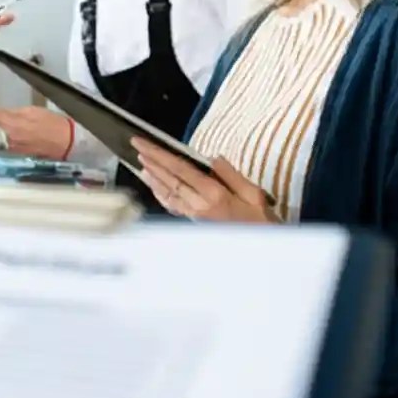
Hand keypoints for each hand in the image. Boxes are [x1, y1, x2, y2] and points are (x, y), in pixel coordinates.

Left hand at [0, 104, 72, 158]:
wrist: (67, 143)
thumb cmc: (53, 124)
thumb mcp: (34, 111)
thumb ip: (17, 112)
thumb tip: (6, 114)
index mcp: (13, 125)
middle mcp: (10, 139)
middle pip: (1, 126)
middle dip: (6, 120)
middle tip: (21, 116)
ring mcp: (15, 148)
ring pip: (8, 134)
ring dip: (14, 129)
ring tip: (32, 126)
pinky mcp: (21, 153)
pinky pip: (15, 141)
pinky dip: (19, 136)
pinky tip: (32, 134)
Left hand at [131, 138, 279, 222]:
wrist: (259, 253)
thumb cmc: (261, 222)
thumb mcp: (254, 195)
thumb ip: (232, 175)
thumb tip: (213, 158)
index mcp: (213, 194)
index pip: (179, 169)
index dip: (158, 154)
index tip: (143, 143)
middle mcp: (198, 204)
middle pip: (168, 179)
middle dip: (150, 161)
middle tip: (136, 147)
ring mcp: (193, 215)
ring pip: (167, 192)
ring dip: (153, 177)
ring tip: (141, 163)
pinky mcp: (194, 223)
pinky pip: (172, 206)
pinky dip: (161, 194)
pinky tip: (155, 187)